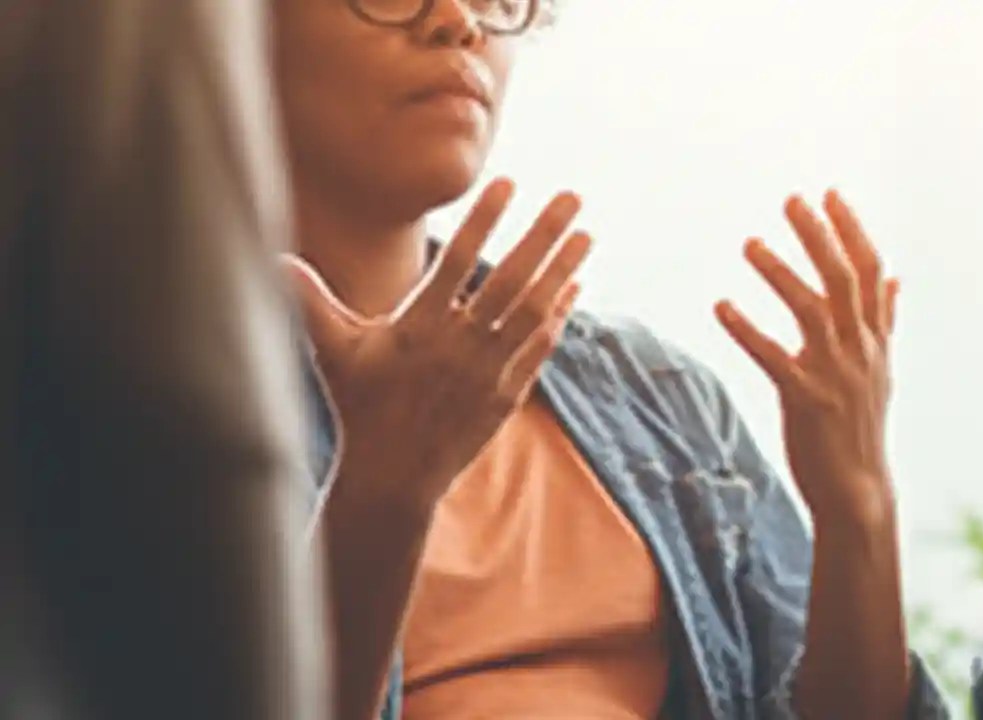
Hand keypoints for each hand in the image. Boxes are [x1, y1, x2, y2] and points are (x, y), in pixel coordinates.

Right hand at [285, 178, 589, 514]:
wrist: (393, 476)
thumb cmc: (361, 406)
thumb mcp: (333, 353)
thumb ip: (312, 302)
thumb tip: (274, 259)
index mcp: (418, 326)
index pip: (455, 261)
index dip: (483, 221)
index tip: (508, 182)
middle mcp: (459, 345)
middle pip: (510, 280)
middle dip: (543, 234)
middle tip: (573, 197)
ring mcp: (488, 370)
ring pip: (534, 311)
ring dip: (563, 269)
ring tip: (587, 234)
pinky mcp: (507, 394)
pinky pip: (540, 347)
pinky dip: (559, 316)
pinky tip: (574, 287)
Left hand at [716, 190, 899, 528]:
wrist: (858, 491)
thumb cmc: (861, 427)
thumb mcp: (881, 369)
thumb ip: (884, 321)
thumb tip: (895, 278)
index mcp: (875, 341)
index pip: (870, 273)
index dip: (851, 231)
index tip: (829, 194)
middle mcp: (860, 351)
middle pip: (843, 280)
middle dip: (818, 236)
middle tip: (791, 200)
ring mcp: (835, 375)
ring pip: (811, 311)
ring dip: (780, 273)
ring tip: (750, 244)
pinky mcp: (806, 400)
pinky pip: (773, 357)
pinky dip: (746, 329)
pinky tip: (721, 306)